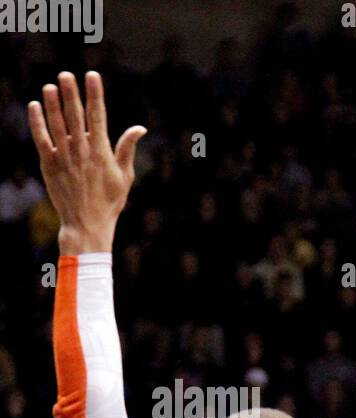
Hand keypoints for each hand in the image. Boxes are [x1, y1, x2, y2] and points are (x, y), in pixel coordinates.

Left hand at [28, 71, 144, 254]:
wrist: (87, 224)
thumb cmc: (110, 202)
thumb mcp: (125, 177)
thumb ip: (128, 149)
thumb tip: (140, 128)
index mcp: (102, 153)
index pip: (98, 117)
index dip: (95, 95)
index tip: (92, 77)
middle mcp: (82, 152)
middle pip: (75, 116)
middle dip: (71, 94)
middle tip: (66, 74)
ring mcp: (64, 157)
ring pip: (56, 124)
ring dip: (52, 104)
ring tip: (50, 85)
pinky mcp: (49, 164)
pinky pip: (41, 138)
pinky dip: (37, 122)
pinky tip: (35, 106)